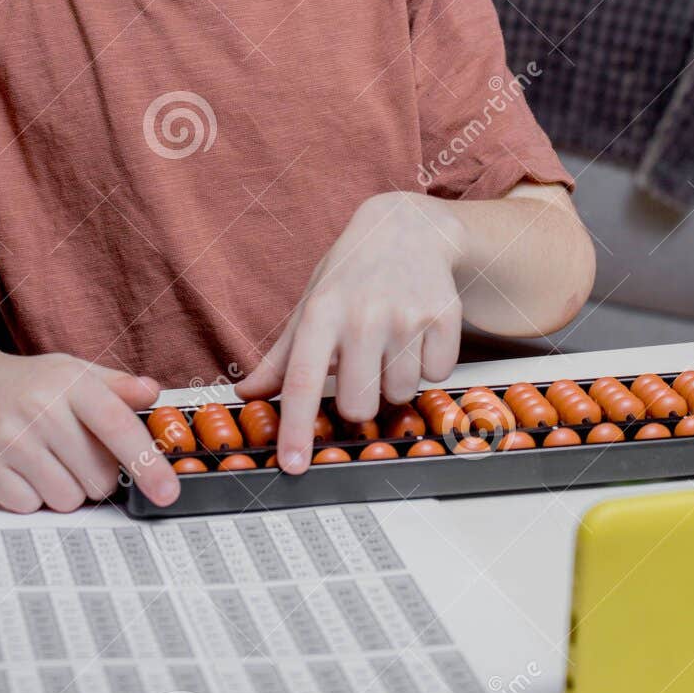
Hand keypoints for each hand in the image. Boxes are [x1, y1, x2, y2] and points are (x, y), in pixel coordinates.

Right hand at [0, 343, 180, 511]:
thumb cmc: (27, 384)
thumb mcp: (74, 372)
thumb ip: (117, 386)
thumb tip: (153, 393)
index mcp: (70, 383)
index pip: (117, 426)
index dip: (147, 462)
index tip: (167, 491)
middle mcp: (39, 410)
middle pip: (98, 478)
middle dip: (98, 476)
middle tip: (78, 455)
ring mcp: (8, 441)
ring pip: (66, 499)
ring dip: (67, 490)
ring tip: (50, 460)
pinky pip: (30, 507)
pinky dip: (33, 497)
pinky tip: (24, 469)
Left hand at [234, 191, 463, 472]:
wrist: (408, 227)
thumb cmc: (352, 272)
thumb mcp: (312, 303)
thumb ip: (282, 356)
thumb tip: (248, 394)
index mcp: (322, 312)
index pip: (302, 381)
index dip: (297, 429)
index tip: (293, 465)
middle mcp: (363, 314)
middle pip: (360, 405)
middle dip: (361, 399)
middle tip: (363, 368)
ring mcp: (407, 316)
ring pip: (401, 393)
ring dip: (396, 380)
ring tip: (391, 342)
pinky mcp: (444, 316)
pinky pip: (437, 375)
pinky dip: (428, 363)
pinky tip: (418, 332)